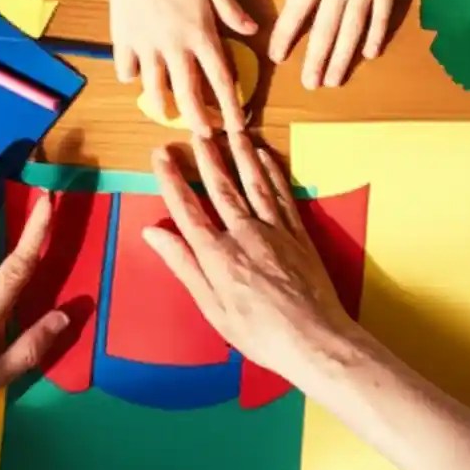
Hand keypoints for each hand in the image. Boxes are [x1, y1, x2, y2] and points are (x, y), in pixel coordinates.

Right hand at [109, 0, 257, 134]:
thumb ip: (232, 11)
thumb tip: (253, 29)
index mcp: (201, 36)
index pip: (221, 79)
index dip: (231, 106)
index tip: (237, 127)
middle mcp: (175, 48)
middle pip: (188, 94)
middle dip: (198, 120)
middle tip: (204, 135)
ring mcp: (147, 48)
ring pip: (155, 89)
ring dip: (163, 106)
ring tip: (168, 114)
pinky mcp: (124, 44)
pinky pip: (127, 70)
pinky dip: (131, 76)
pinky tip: (135, 77)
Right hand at [143, 134, 356, 378]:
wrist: (316, 340)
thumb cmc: (259, 334)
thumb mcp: (212, 309)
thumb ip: (185, 266)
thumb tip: (153, 232)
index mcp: (218, 255)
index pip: (188, 209)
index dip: (172, 180)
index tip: (160, 154)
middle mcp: (245, 234)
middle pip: (221, 188)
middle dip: (205, 157)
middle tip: (194, 128)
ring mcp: (276, 230)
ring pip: (254, 183)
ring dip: (239, 154)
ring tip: (228, 128)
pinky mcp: (300, 234)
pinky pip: (283, 195)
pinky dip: (272, 173)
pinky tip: (264, 155)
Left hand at [269, 0, 422, 88]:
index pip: (295, 13)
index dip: (285, 37)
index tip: (278, 57)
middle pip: (325, 32)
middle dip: (315, 61)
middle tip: (310, 85)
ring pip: (352, 33)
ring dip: (343, 60)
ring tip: (335, 81)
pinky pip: (381, 19)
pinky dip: (376, 38)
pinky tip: (369, 56)